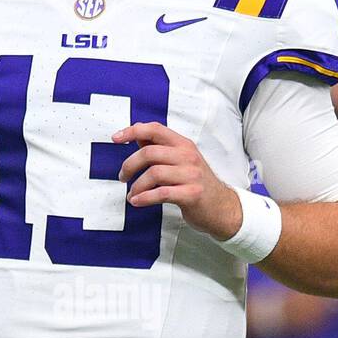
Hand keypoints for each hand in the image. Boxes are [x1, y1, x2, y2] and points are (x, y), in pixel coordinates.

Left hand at [114, 123, 242, 240]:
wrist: (222, 207)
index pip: (155, 129)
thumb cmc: (197, 183)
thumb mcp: (181, 160)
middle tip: (123, 177)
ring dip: (136, 186)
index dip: (132, 131)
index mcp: (183, 145)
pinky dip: (145, 198)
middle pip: (149, 153)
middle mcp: (188, 156)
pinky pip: (162, 193)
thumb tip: (137, 133)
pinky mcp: (192, 194)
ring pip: (154, 173)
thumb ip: (160, 147)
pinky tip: (137, 201)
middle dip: (129, 165)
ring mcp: (191, 175)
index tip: (116, 138)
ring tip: (132, 195)